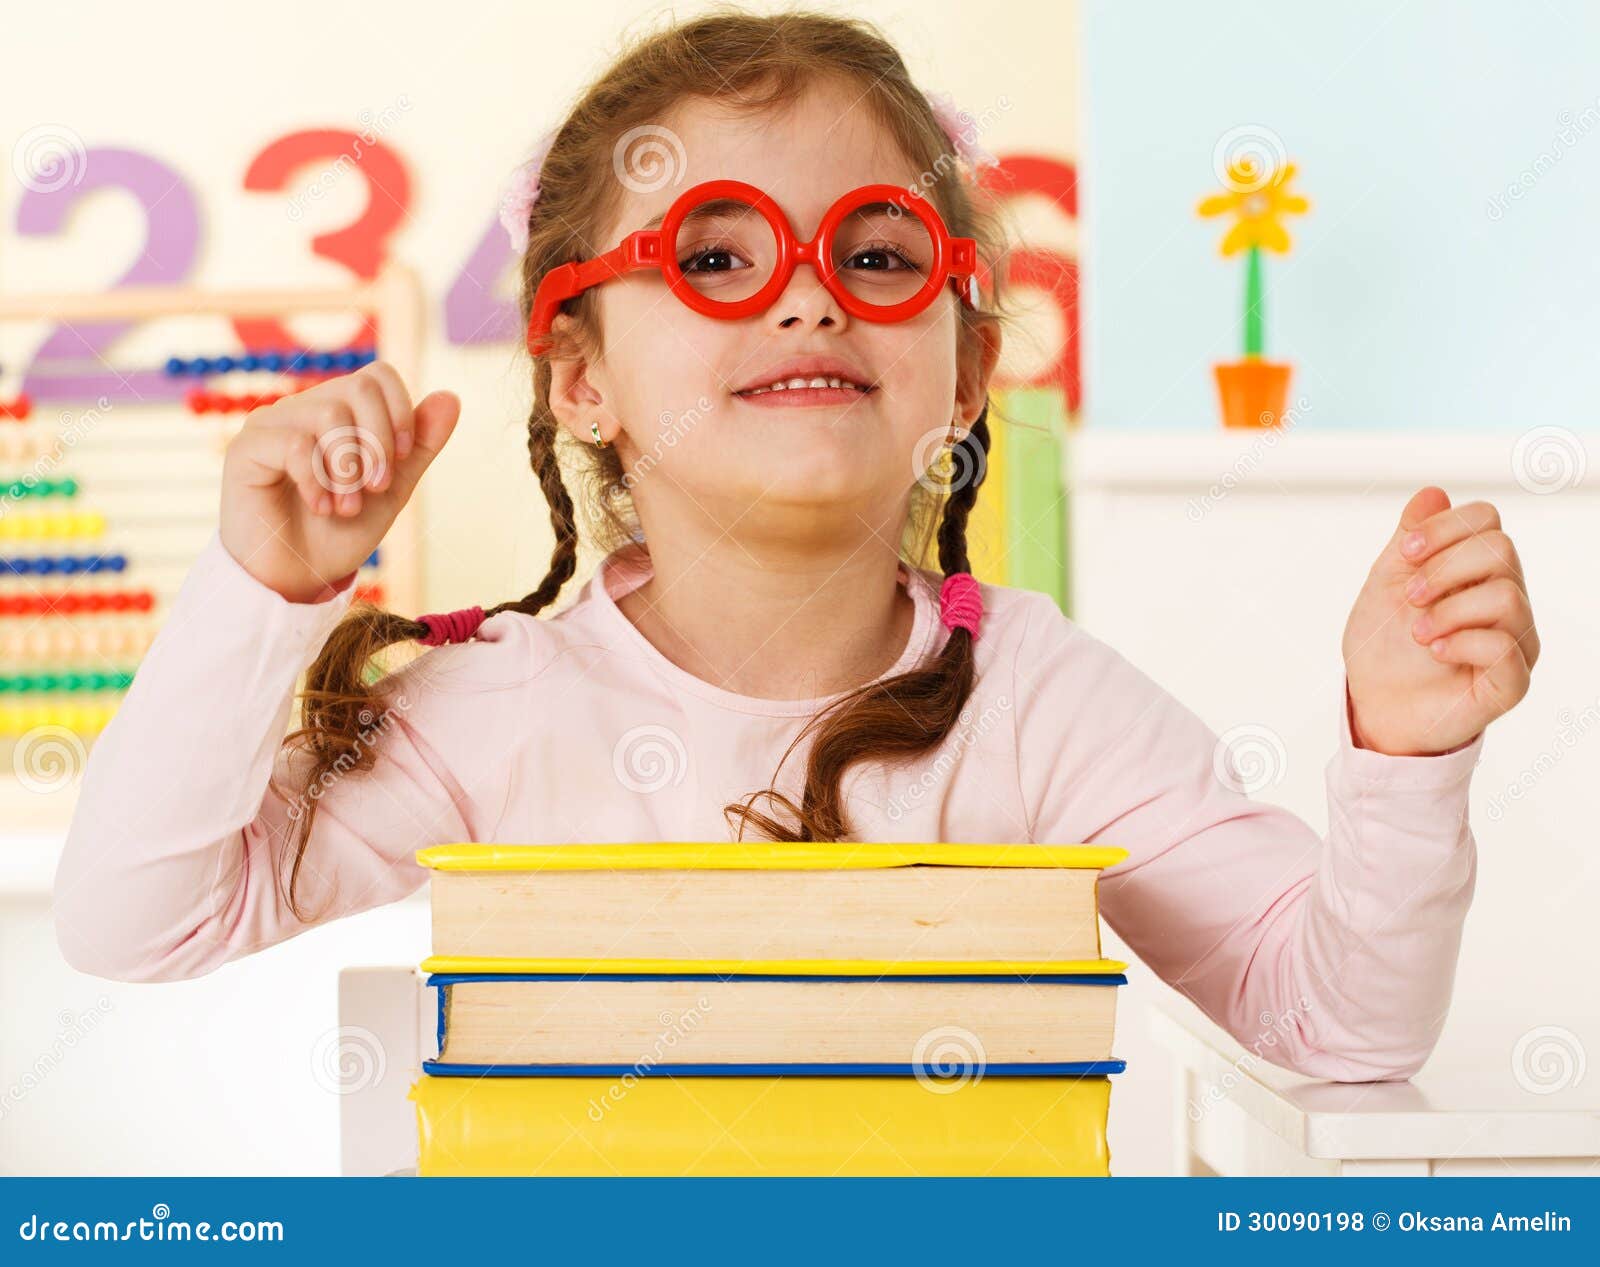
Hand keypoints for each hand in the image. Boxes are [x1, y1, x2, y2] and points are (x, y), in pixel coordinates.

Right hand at [219, 362, 459, 602]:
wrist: (299, 577)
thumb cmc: (341, 532)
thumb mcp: (393, 488)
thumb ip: (419, 445)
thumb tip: (450, 397)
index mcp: (340, 411)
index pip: (378, 375)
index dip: (400, 414)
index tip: (400, 461)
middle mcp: (304, 408)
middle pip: (358, 388)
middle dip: (378, 443)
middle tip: (374, 488)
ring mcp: (271, 424)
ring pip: (328, 414)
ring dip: (348, 470)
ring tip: (345, 507)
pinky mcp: (246, 448)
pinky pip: (294, 444)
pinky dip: (317, 480)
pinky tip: (320, 507)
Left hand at [1342, 486, 1538, 755]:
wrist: (1375, 705)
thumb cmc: (1384, 645)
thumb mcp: (1387, 583)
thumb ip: (1410, 540)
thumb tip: (1432, 493)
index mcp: (1479, 570)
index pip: (1487, 520)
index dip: (1444, 528)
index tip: (1406, 554)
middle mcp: (1508, 600)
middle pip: (1500, 550)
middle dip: (1443, 568)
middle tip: (1409, 598)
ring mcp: (1516, 641)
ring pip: (1507, 595)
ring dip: (1448, 610)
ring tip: (1418, 633)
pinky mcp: (1512, 682)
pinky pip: (1505, 646)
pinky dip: (1461, 642)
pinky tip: (1434, 652)